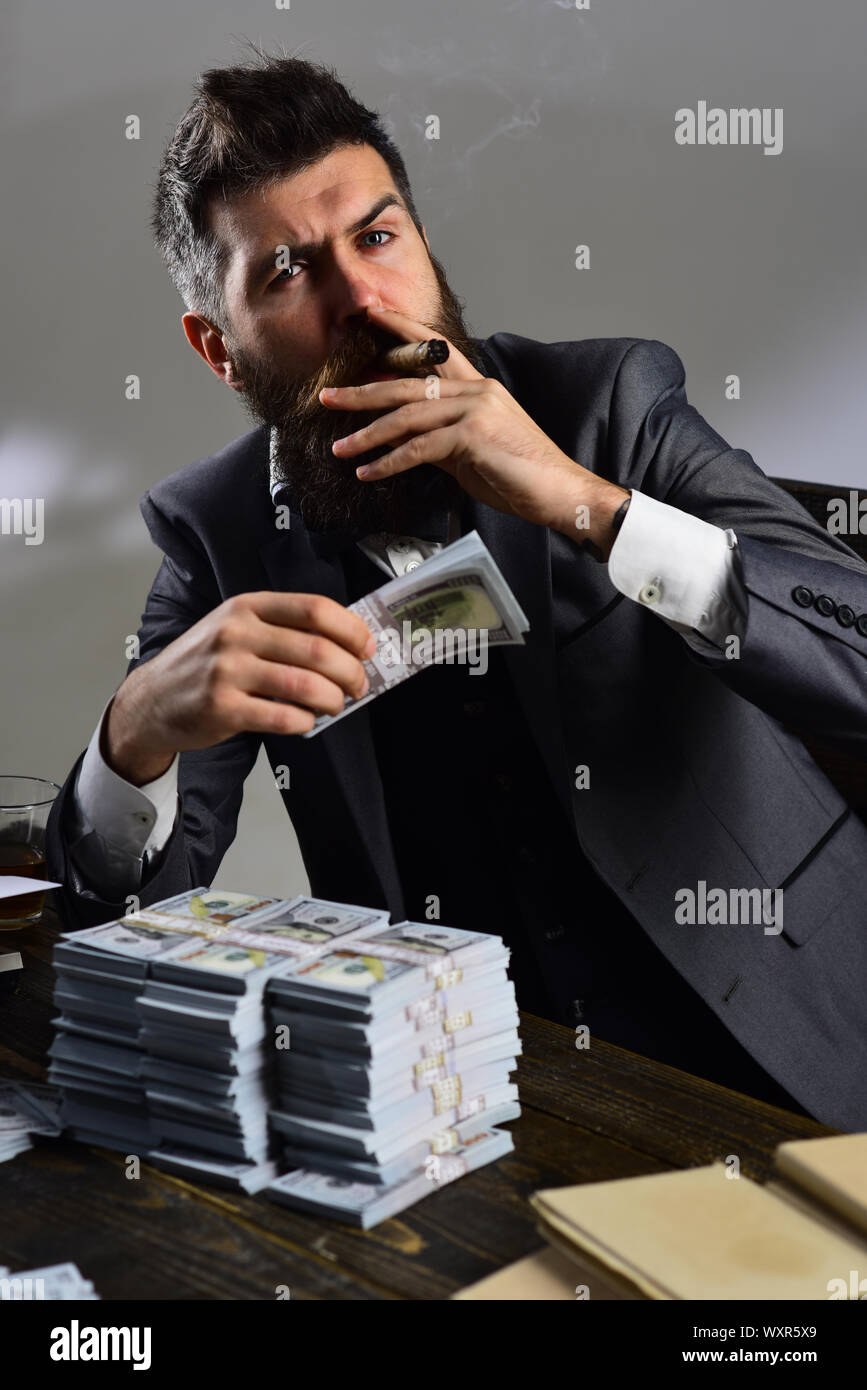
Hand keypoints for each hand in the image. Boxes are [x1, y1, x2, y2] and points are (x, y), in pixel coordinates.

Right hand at [104, 593, 375, 783]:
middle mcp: (236, 633)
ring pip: (305, 685)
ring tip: (337, 704)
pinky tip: (305, 721)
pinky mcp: (221, 708)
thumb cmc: (204, 664)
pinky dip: (305, 722)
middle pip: (317, 649)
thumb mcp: (235, 628)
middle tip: (359, 685)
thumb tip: (345, 641)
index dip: (351, 629)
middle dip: (351, 671)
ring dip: (333, 699)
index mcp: (247, 607)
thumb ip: (281, 628)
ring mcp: (226, 670)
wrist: (151, 700)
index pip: (314, 608)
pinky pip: (282, 717)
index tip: (367, 647)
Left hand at [322, 305, 629, 555]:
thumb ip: (439, 439)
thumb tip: (403, 441)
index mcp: (478, 387)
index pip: (433, 349)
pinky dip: (389, 462)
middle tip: (328, 398)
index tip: (370, 316)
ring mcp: (475, 409)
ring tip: (340, 448)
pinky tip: (369, 472)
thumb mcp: (472, 451)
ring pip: (407, 416)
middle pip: (407, 384)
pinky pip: (418, 448)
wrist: (559, 492)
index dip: (400, 329)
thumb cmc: (521, 476)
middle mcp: (476, 390)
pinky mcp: (472, 436)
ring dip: (367, 434)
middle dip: (362, 392)